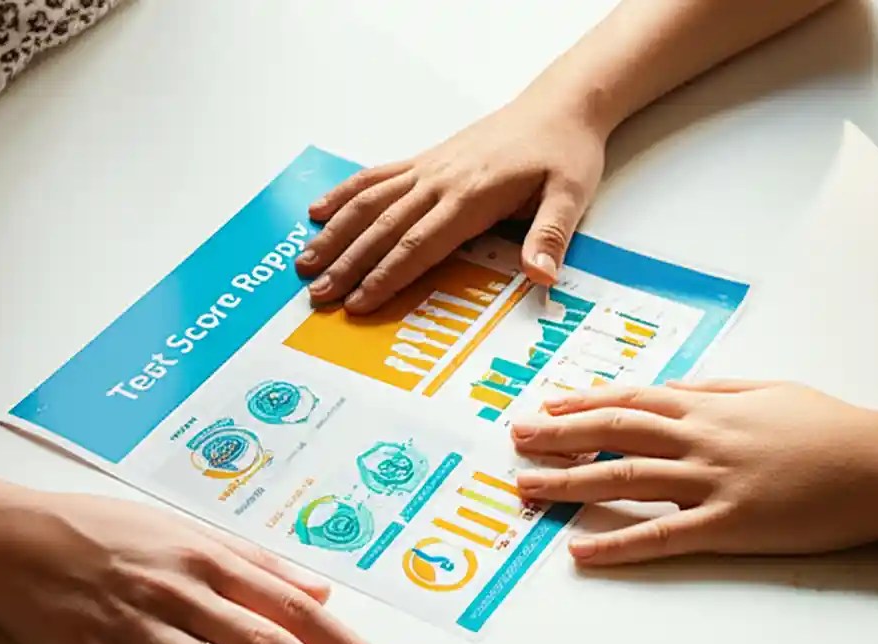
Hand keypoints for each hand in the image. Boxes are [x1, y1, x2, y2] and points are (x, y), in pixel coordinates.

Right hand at [0, 492, 397, 643]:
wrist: (14, 537)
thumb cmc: (104, 529)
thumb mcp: (185, 529)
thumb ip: (255, 562)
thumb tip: (319, 587)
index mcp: (207, 556)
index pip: (292, 605)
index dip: (343, 643)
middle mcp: (180, 590)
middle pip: (265, 643)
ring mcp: (137, 625)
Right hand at [296, 87, 608, 313]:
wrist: (560, 106)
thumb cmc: (564, 152)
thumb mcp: (571, 196)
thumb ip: (549, 236)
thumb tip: (540, 275)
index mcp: (472, 196)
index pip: (419, 245)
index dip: (386, 276)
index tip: (359, 302)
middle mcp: (441, 181)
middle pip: (384, 228)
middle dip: (348, 264)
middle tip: (318, 294)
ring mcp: (429, 169)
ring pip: (370, 202)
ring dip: (335, 233)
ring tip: (306, 260)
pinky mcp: (426, 160)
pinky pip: (377, 177)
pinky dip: (345, 194)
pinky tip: (319, 210)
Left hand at [510, 380, 877, 565]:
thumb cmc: (829, 426)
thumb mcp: (766, 390)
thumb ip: (713, 389)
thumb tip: (671, 387)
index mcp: (707, 407)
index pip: (629, 400)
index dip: (581, 403)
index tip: (545, 405)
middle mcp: (699, 439)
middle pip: (613, 433)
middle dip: (559, 435)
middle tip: (516, 437)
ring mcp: (710, 482)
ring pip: (624, 479)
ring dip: (569, 483)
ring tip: (527, 487)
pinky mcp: (728, 525)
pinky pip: (661, 536)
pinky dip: (617, 544)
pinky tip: (581, 551)